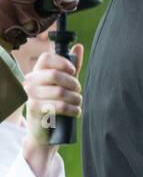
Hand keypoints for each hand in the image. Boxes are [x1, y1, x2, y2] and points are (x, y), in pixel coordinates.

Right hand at [20, 44, 82, 176]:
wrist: (44, 131)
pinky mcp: (34, 110)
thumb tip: (78, 45)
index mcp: (37, 73)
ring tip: (77, 103)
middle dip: (73, 84)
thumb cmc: (56, 104)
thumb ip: (71, 67)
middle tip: (78, 91)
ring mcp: (30, 96)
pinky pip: (59, 106)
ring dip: (76, 99)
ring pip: (60, 92)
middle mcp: (30, 82)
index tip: (73, 72)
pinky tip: (76, 112)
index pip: (46, 58)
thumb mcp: (64, 84)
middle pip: (55, 75)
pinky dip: (73, 109)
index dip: (63, 63)